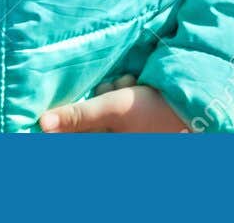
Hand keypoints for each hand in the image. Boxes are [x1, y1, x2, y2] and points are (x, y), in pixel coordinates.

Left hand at [38, 74, 189, 132]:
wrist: (191, 101)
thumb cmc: (152, 109)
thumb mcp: (112, 109)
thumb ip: (77, 115)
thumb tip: (42, 124)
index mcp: (104, 145)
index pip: (72, 133)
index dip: (67, 119)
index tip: (60, 110)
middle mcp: (110, 137)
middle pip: (87, 112)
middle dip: (100, 96)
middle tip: (116, 91)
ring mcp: (120, 126)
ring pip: (101, 99)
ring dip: (114, 88)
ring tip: (133, 87)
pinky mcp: (128, 114)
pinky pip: (116, 97)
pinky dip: (124, 89)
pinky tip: (139, 87)